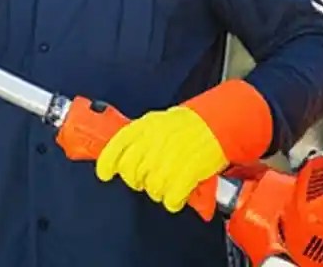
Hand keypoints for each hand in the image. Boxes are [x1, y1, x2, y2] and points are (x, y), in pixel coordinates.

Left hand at [94, 106, 228, 213]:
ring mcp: (167, 161)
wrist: (217, 124)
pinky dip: (174, 201)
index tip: (105, 174)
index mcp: (142, 129)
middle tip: (147, 178)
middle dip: (136, 180)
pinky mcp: (185, 175)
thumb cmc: (189, 123)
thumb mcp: (156, 121)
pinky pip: (171, 198)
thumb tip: (124, 152)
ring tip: (168, 183)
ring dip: (159, 191)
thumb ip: (138, 136)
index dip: (106, 165)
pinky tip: (178, 195)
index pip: (114, 149)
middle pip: (130, 173)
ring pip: (151, 189)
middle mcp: (151, 144)